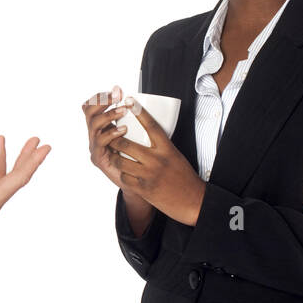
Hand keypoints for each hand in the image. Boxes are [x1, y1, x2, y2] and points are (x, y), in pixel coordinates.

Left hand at [107, 97, 205, 226]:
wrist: (193, 201)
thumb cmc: (184, 176)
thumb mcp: (175, 156)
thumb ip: (160, 146)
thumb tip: (145, 135)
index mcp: (167, 149)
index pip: (151, 126)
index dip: (140, 112)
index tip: (130, 100)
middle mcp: (157, 160)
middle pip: (126, 144)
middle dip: (114, 138)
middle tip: (109, 133)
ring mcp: (149, 175)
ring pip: (121, 162)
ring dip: (113, 157)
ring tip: (111, 152)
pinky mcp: (144, 189)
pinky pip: (124, 178)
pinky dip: (122, 174)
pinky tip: (123, 171)